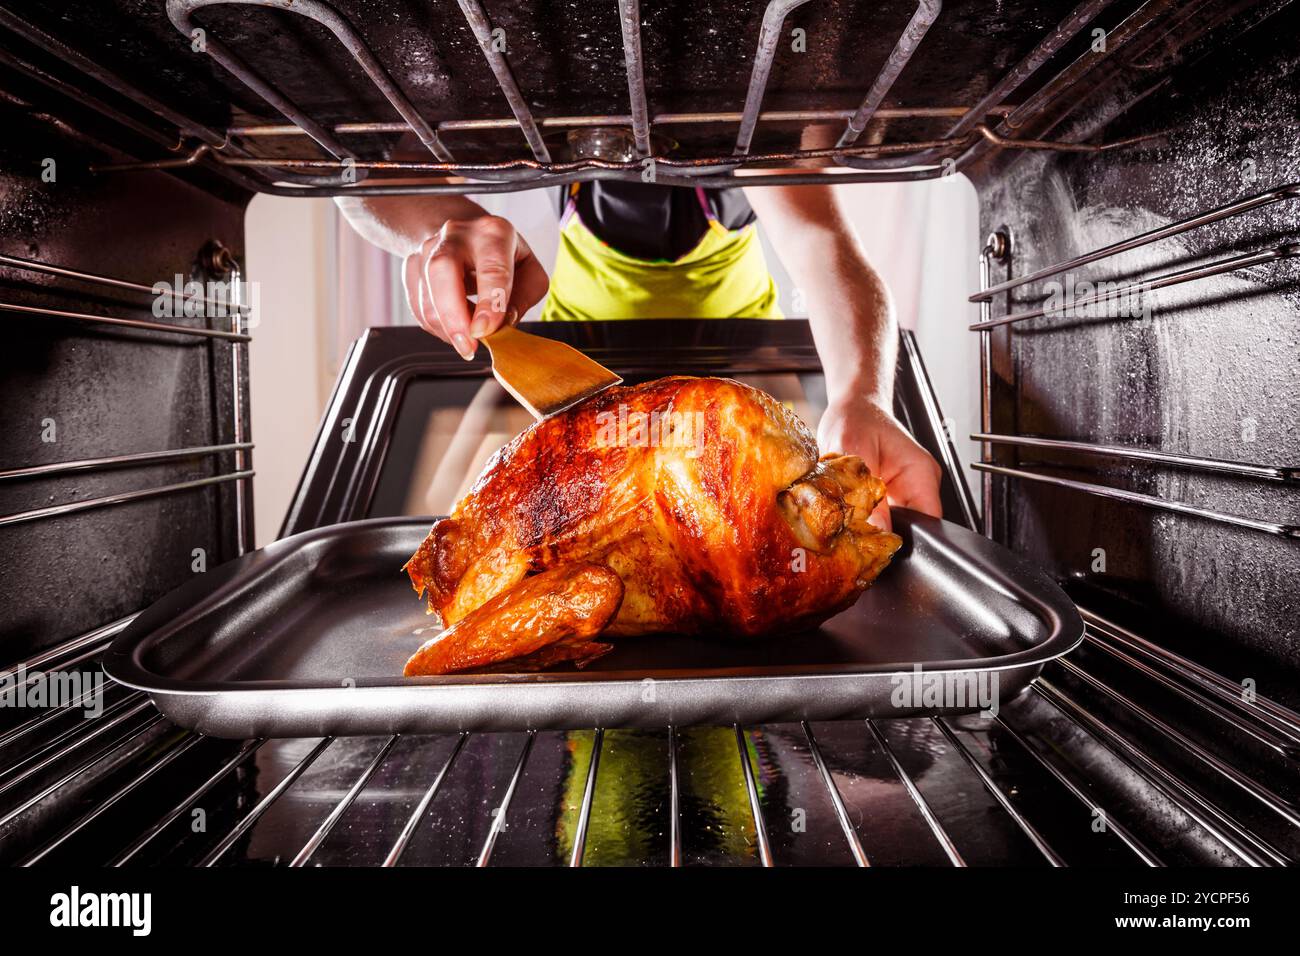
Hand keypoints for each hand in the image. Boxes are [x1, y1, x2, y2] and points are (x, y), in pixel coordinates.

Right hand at [403, 215, 549, 358]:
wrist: (468, 233)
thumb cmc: (504, 256)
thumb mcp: (530, 271)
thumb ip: (525, 297)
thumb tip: (501, 325)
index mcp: (493, 233)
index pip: (491, 269)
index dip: (487, 304)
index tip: (484, 332)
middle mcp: (456, 234)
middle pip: (442, 270)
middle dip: (453, 316)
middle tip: (468, 347)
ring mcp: (428, 247)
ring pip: (426, 294)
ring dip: (446, 327)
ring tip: (468, 340)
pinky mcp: (411, 265)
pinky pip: (417, 304)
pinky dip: (435, 325)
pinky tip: (454, 327)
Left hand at [817, 398, 942, 530]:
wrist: (852, 407)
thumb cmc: (856, 417)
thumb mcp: (853, 451)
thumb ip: (864, 492)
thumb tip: (875, 531)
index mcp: (921, 473)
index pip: (927, 522)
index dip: (904, 537)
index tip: (877, 542)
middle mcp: (918, 485)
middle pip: (909, 528)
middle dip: (881, 535)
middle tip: (853, 527)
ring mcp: (903, 492)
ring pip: (891, 525)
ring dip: (869, 524)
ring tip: (847, 510)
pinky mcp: (887, 496)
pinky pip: (879, 518)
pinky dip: (862, 517)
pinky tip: (847, 506)